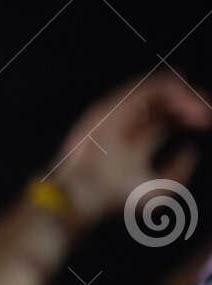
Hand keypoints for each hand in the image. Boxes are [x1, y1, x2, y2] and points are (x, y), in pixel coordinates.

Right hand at [48, 72, 210, 224]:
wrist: (86, 194)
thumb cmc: (115, 197)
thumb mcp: (159, 190)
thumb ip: (178, 171)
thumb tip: (189, 150)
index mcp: (136, 142)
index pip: (165, 118)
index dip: (188, 115)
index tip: (206, 123)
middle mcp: (128, 124)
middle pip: (165, 100)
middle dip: (191, 102)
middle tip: (206, 116)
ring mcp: (120, 112)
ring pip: (159, 89)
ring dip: (184, 96)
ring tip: (201, 111)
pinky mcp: (113, 105)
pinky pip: (146, 87)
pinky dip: (170, 91)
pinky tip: (186, 102)